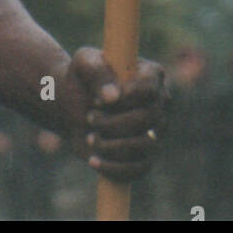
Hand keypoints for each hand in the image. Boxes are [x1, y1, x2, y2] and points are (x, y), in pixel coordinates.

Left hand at [54, 47, 168, 182]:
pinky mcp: (144, 156)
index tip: (99, 100)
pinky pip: (140, 169)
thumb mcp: (84, 63)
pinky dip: (114, 168)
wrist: (72, 106)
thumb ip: (97, 71)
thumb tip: (112, 96)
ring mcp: (155, 131)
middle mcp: (160, 102)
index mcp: (152, 75)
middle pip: (148, 118)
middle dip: (112, 122)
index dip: (126, 96)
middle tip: (90, 117)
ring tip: (90, 137)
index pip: (150, 88)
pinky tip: (93, 159)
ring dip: (112, 145)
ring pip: (146, 145)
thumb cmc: (82, 79)